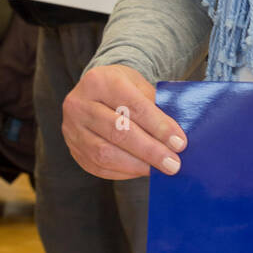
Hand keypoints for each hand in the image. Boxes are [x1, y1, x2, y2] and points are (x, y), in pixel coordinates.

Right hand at [62, 64, 187, 179]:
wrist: (95, 90)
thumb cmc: (124, 88)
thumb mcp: (139, 85)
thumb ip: (155, 107)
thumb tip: (175, 139)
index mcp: (100, 81)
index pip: (133, 106)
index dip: (159, 127)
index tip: (179, 143)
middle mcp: (80, 104)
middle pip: (118, 131)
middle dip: (150, 150)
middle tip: (173, 164)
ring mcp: (72, 128)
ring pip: (105, 153)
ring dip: (136, 165)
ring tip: (159, 170)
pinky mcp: (72, 148)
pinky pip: (97, 166)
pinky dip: (123, 172)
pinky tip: (141, 170)